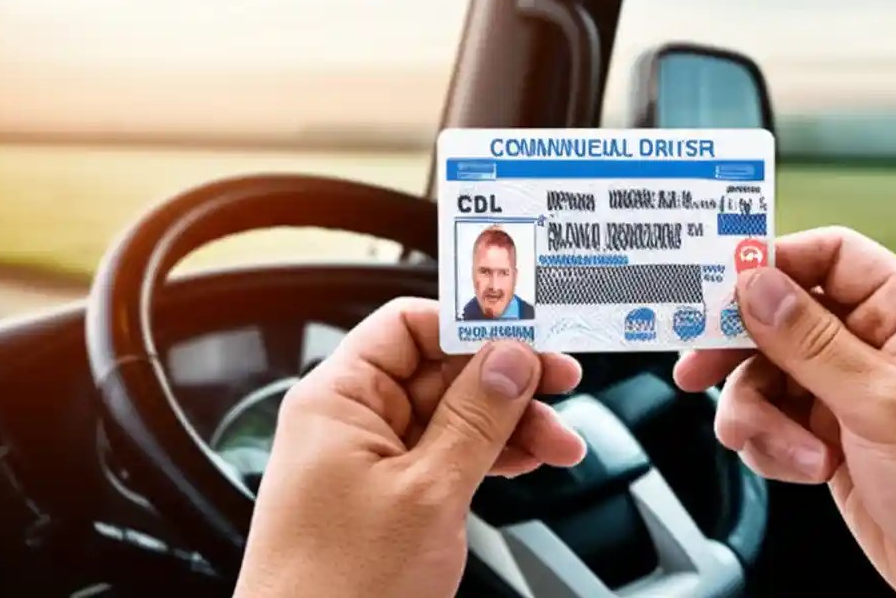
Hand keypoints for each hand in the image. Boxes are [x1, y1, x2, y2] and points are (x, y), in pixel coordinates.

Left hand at [233, 298, 585, 597]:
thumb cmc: (335, 590)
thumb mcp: (427, 492)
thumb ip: (475, 418)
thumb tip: (511, 359)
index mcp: (337, 400)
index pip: (409, 325)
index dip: (471, 324)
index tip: (528, 331)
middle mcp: (352, 422)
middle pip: (440, 370)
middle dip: (506, 379)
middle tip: (560, 382)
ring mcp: (373, 461)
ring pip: (454, 415)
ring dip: (511, 422)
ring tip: (559, 440)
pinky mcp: (392, 497)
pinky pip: (450, 454)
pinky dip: (493, 455)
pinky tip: (531, 460)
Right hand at [675, 228, 895, 596]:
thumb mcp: (884, 406)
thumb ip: (811, 342)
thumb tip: (758, 286)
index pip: (830, 257)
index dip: (773, 263)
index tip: (719, 286)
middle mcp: (879, 346)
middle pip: (783, 317)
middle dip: (739, 348)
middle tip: (698, 369)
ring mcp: (853, 394)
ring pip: (768, 375)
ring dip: (759, 413)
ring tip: (782, 447)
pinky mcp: (833, 438)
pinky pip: (773, 421)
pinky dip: (770, 445)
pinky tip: (800, 468)